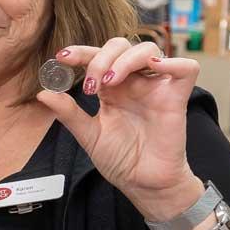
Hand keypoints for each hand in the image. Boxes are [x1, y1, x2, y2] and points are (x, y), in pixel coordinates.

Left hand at [37, 39, 203, 220]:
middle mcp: (133, 83)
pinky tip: (154, 67)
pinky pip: (187, 69)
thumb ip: (68, 113)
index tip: (61, 58)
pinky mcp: (176, 99)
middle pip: (121, 46)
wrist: (142, 183)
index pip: (96, 56)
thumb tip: (42, 93)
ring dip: (125, 60)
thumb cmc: (120, 158)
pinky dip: (174, 62)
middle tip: (90, 85)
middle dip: (100, 57)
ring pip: (148, 50)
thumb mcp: (88, 135)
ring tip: (109, 83)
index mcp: (111, 88)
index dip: (80, 52)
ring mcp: (155, 88)